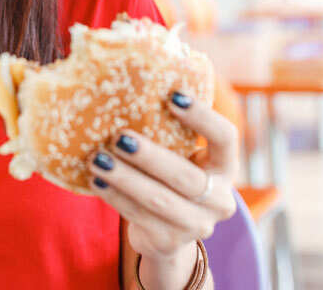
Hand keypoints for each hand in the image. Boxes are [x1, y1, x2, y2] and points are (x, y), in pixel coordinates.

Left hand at [87, 91, 238, 260]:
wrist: (165, 233)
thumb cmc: (166, 177)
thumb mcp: (178, 154)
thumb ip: (165, 130)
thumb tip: (122, 80)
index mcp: (225, 166)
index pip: (226, 137)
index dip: (202, 117)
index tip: (172, 95)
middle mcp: (220, 198)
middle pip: (186, 176)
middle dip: (151, 157)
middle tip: (120, 137)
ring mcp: (198, 225)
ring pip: (160, 200)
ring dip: (125, 179)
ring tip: (97, 159)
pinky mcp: (171, 242)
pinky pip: (140, 217)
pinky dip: (115, 197)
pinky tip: (96, 181)